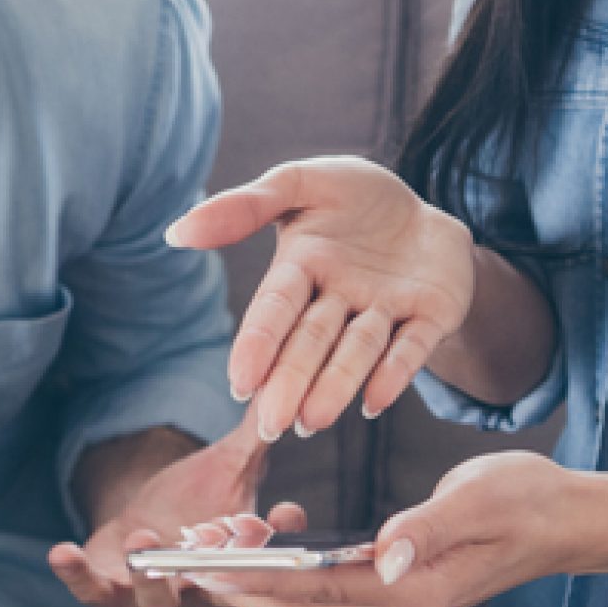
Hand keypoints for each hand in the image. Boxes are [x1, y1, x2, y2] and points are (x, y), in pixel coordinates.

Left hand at [48, 417, 302, 606]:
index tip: (285, 511)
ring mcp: (155, 598)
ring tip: (142, 542)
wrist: (145, 517)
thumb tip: (280, 399)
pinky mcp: (111, 593)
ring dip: (149, 577)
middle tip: (208, 535)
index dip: (279, 539)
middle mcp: (202, 590)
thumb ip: (255, 439)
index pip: (270, 557)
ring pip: (156, 602)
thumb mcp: (229, 464)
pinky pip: (94, 593)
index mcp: (241, 563)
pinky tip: (62, 551)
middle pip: (214, 590)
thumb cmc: (196, 497)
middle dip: (211, 565)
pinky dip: (77, 576)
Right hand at [167, 156, 474, 439]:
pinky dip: (395, 372)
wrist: (427, 212)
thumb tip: (176, 232)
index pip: (275, 309)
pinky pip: (412, 345)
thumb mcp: (301, 182)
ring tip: (313, 421)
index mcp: (302, 268)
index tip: (240, 382)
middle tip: (274, 424)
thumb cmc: (356, 199)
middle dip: (293, 380)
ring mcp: (387, 310)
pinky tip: (374, 401)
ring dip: (336, 385)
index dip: (259, 344)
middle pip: (312, 341)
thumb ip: (245, 206)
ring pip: (358, 351)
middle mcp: (340, 298)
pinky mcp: (431, 316)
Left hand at [185, 450, 593, 606]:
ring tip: (214, 536)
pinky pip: (326, 591)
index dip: (253, 575)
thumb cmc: (528, 501)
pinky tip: (267, 536)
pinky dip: (287, 570)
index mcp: (411, 594)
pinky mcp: (396, 591)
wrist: (569, 522)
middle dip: (238, 581)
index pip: (313, 591)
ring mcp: (396, 606)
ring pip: (307, 604)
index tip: (204, 558)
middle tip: (189, 545)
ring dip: (257, 577)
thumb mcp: (481, 500)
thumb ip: (429, 528)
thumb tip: (384, 555)